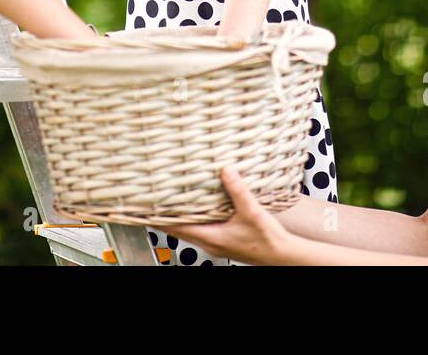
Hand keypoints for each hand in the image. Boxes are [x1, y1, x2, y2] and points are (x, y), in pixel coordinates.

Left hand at [157, 167, 295, 264]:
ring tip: (170, 200)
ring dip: (180, 216)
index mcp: (211, 237)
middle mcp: (209, 242)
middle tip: (153, 199)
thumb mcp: (251, 212)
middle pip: (178, 229)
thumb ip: (237, 190)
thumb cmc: (267, 240)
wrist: (282, 256)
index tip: (146, 208)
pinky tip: (198, 207)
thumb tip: (226, 171)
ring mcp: (215, 243)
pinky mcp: (223, 240)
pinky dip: (194, 218)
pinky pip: (201, 229)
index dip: (159, 218)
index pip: (176, 228)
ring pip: (189, 229)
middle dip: (165, 215)